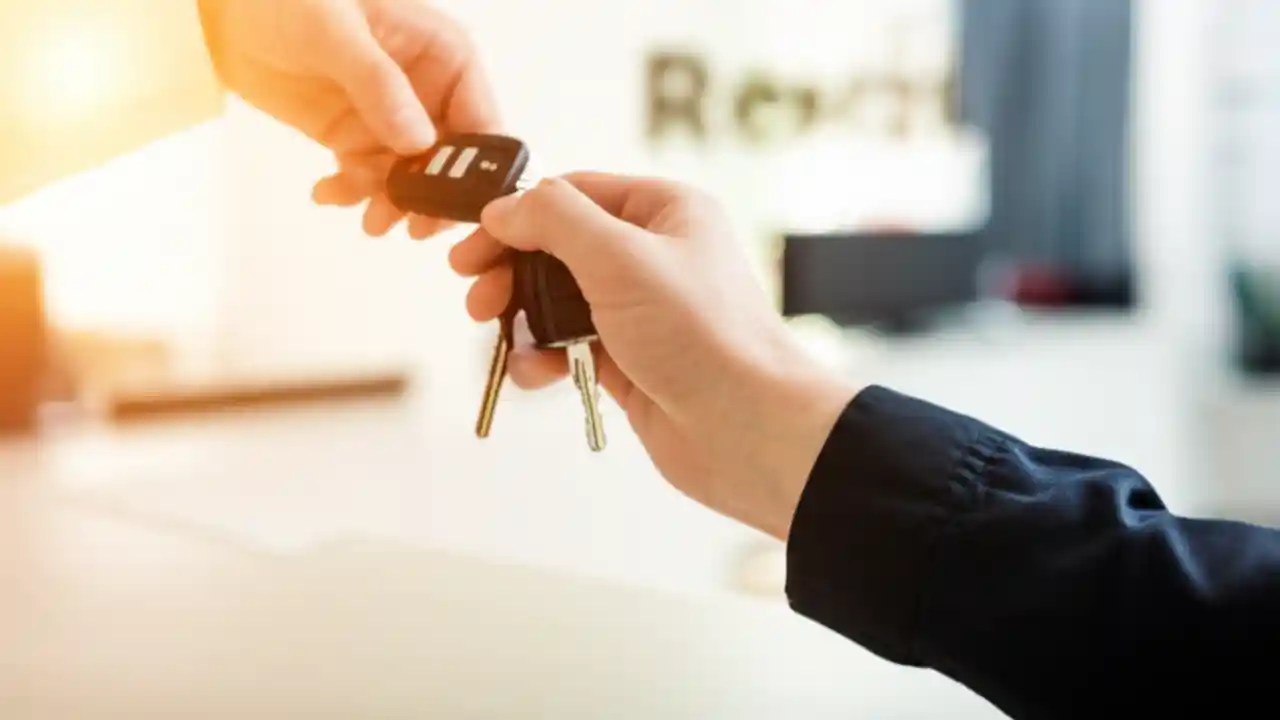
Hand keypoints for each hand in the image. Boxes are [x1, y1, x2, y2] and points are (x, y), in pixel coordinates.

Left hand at [202, 0, 499, 236]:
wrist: (230, 10)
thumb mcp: (336, 32)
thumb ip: (379, 84)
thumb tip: (419, 143)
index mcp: (444, 55)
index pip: (482, 118)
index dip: (477, 165)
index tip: (456, 201)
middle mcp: (427, 91)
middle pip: (451, 159)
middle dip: (434, 195)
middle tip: (413, 224)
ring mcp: (391, 118)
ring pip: (411, 177)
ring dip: (392, 203)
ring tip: (370, 220)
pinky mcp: (355, 136)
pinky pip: (367, 177)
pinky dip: (351, 192)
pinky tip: (327, 191)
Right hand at [452, 175, 859, 539]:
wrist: (748, 430)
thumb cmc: (703, 335)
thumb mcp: (621, 257)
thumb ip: (555, 221)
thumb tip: (505, 208)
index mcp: (666, 212)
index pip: (574, 194)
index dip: (518, 216)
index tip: (473, 244)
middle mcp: (655, 255)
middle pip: (559, 248)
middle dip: (512, 271)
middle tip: (476, 297)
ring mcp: (642, 311)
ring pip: (559, 301)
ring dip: (522, 317)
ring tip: (495, 335)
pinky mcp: (632, 361)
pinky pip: (571, 347)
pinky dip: (544, 358)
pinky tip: (533, 373)